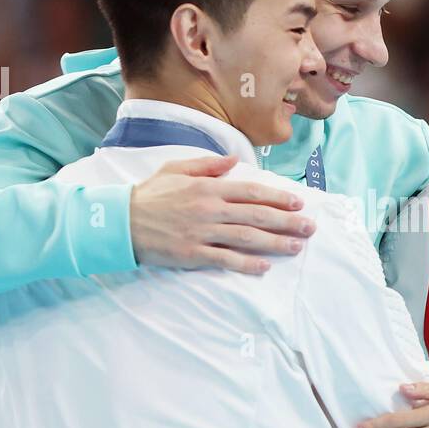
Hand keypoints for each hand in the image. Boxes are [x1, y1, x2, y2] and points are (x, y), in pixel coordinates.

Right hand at [129, 156, 315, 273]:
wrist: (119, 221)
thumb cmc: (149, 195)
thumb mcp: (175, 169)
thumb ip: (207, 165)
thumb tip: (233, 160)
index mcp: (208, 187)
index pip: (252, 192)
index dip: (278, 198)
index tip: (298, 203)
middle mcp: (210, 208)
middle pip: (257, 215)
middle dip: (287, 222)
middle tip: (309, 228)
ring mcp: (202, 232)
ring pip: (247, 238)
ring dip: (275, 243)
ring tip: (296, 247)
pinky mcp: (193, 254)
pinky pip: (225, 259)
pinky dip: (247, 263)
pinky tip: (265, 266)